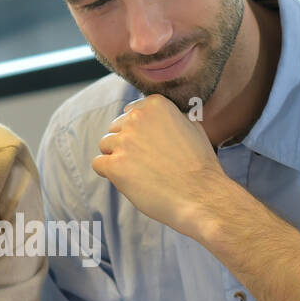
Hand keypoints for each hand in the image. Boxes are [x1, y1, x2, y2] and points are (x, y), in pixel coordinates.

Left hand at [92, 94, 227, 236]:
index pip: (130, 113)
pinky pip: (98, 164)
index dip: (138, 132)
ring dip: (118, 158)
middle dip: (126, 144)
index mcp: (155, 105)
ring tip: (140, 173)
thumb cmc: (200, 166)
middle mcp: (137, 118)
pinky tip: (128, 181)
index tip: (149, 146)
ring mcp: (124, 142)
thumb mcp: (193, 127)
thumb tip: (157, 119)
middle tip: (146, 163)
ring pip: (105, 146)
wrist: (201, 196)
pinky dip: (109, 174)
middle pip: (115, 128)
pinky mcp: (114, 165)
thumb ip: (170, 117)